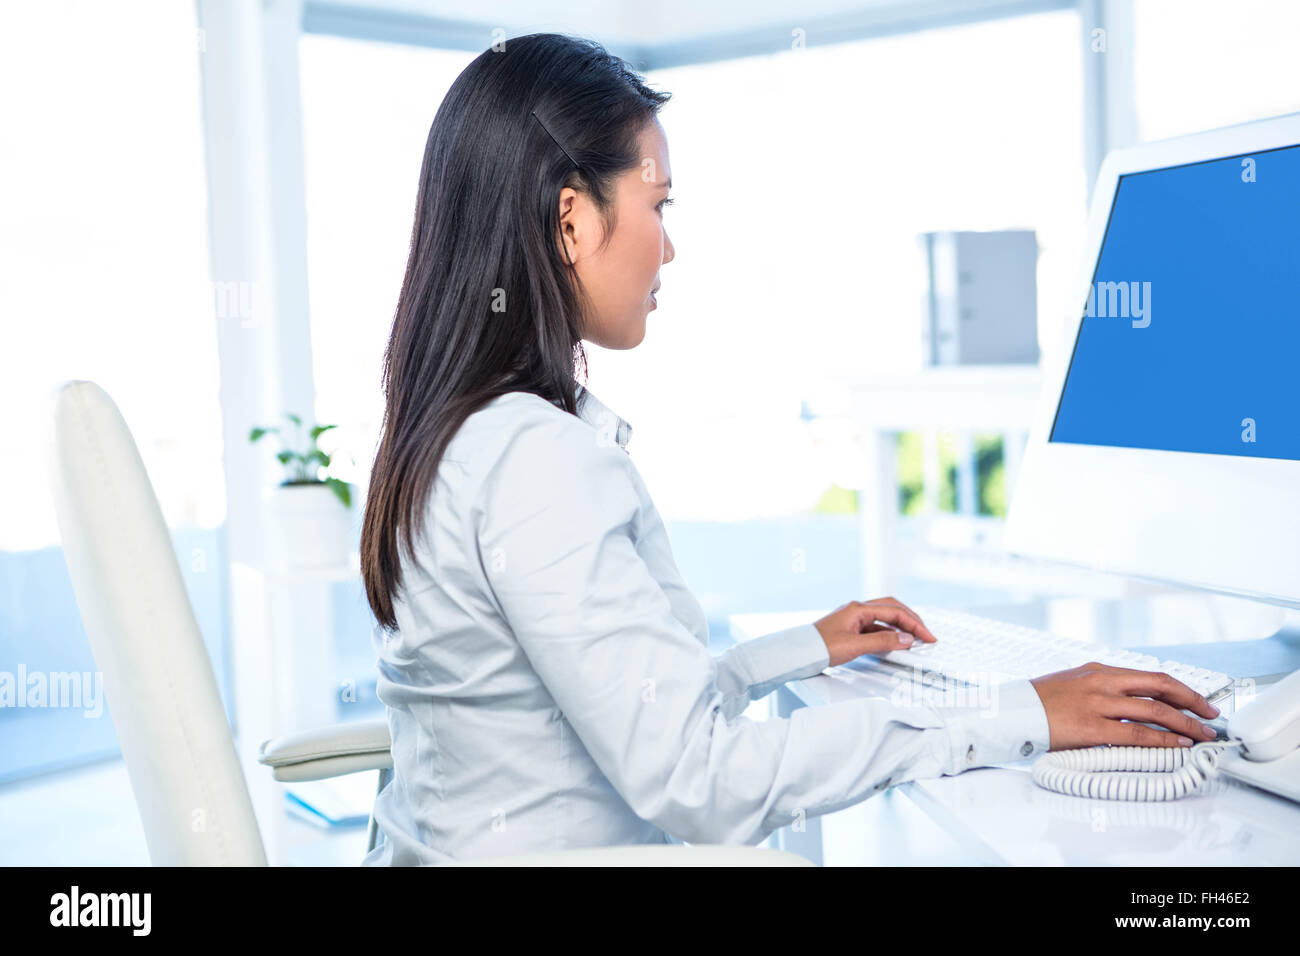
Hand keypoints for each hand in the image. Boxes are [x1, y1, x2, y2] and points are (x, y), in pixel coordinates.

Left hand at [813, 598, 936, 667]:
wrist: (798, 653)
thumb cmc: (819, 647)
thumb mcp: (855, 646)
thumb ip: (882, 641)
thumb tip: (906, 639)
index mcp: (858, 609)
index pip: (895, 611)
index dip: (915, 624)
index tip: (928, 637)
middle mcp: (857, 610)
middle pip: (892, 608)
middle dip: (911, 620)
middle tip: (925, 634)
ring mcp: (853, 618)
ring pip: (884, 617)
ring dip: (901, 626)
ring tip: (914, 638)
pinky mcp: (850, 628)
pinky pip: (875, 627)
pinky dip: (888, 633)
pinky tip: (894, 642)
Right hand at [1030, 662, 1220, 749]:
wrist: (1009, 712)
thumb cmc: (1038, 704)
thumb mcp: (1072, 686)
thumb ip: (1100, 691)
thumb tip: (1130, 706)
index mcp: (1098, 670)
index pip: (1150, 676)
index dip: (1180, 689)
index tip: (1196, 701)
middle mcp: (1101, 681)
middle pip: (1160, 686)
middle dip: (1191, 701)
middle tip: (1209, 715)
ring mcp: (1097, 703)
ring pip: (1155, 710)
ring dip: (1185, 724)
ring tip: (1201, 735)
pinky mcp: (1091, 727)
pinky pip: (1136, 733)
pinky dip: (1162, 739)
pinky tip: (1176, 745)